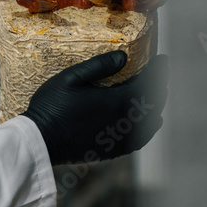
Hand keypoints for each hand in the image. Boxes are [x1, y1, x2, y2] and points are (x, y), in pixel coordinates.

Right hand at [21, 51, 167, 164]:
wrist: (42, 141)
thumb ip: (98, 66)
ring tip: (156, 95)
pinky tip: (149, 122)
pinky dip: (149, 128)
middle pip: (154, 103)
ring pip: (151, 122)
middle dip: (160, 86)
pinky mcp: (114, 150)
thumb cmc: (52, 105)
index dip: (159, 70)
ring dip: (156, 106)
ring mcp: (120, 138)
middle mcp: (124, 121)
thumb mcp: (70, 78)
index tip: (164, 59)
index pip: (148, 83)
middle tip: (160, 75)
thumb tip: (123, 56)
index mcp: (115, 100)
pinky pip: (141, 140)